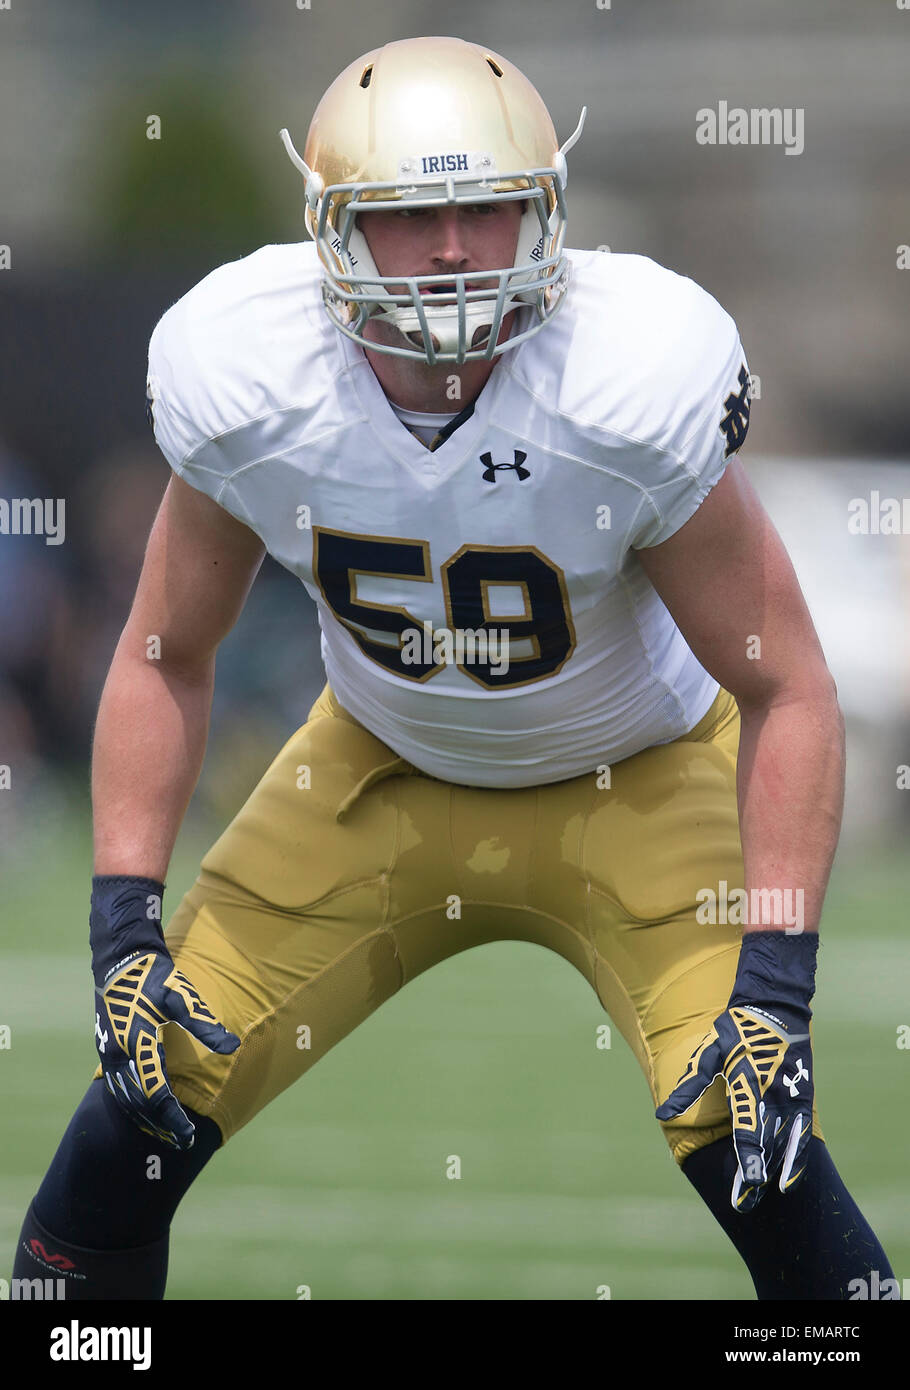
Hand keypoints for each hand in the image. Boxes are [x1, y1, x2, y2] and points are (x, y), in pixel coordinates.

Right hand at [91, 876, 239, 1148]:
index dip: (172, 1116)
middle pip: (138, 1103)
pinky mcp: (106, 1053)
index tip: (189, 1134)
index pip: (155, 1092)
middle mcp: (117, 1055)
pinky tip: (147, 1113)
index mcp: (137, 1042)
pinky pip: (117, 1089)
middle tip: (182, 1142)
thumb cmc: (155, 978)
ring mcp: (108, 1055)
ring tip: (166, 1134)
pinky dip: (133, 1105)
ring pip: (125, 1099)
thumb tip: (232, 1046)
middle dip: (160, 1124)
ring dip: (145, 1119)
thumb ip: (205, 1024)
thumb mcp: (182, 997)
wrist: (121, 962)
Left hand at [656, 999, 812, 1210]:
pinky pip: (801, 1134)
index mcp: (747, 1082)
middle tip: (744, 1203)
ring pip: (784, 1141)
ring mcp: (790, 1095)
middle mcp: (772, 1092)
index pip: (748, 1128)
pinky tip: (789, 1179)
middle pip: (766, 1141)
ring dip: (776, 1169)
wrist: (775, 1008)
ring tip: (764, 1196)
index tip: (750, 1184)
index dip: (749, 1158)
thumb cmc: (735, 1031)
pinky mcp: (803, 1097)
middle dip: (756, 1174)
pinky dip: (797, 1157)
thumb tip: (662, 1114)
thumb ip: (690, 1086)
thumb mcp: (709, 1053)